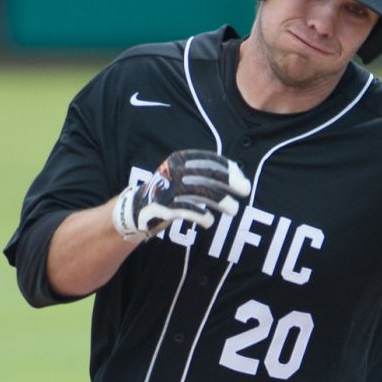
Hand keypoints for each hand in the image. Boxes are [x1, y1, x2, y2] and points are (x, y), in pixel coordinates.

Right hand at [112, 149, 248, 241]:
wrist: (135, 210)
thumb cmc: (168, 193)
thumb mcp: (183, 178)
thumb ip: (204, 176)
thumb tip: (237, 177)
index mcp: (179, 160)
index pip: (208, 159)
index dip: (228, 168)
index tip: (242, 177)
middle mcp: (172, 171)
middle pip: (207, 174)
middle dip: (229, 181)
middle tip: (246, 190)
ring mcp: (167, 189)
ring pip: (200, 192)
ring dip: (221, 201)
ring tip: (233, 210)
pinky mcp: (162, 207)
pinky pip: (187, 210)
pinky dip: (202, 216)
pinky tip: (209, 221)